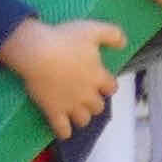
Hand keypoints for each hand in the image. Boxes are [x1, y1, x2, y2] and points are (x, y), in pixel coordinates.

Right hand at [0, 14, 124, 140]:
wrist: (37, 52)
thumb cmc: (64, 39)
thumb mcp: (92, 29)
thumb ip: (112, 34)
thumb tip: (124, 43)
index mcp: (98, 76)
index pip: (111, 87)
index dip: (107, 85)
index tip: (101, 82)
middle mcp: (88, 94)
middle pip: (98, 106)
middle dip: (94, 103)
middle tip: (86, 97)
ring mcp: (70, 104)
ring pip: (83, 119)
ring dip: (82, 117)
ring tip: (76, 113)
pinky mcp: (53, 110)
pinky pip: (62, 129)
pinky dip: (64, 132)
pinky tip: (63, 131)